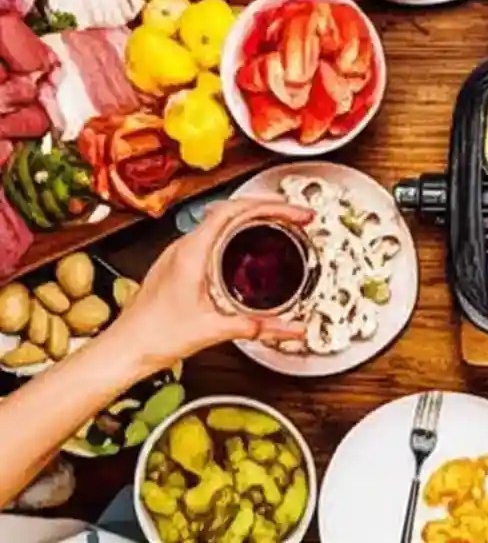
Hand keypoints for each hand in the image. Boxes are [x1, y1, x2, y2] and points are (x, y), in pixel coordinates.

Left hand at [110, 198, 311, 371]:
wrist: (125, 349)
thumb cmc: (155, 337)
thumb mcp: (214, 330)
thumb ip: (258, 328)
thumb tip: (292, 328)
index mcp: (192, 253)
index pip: (234, 210)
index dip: (269, 205)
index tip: (294, 212)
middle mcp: (183, 247)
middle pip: (230, 209)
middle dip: (268, 207)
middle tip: (295, 215)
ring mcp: (178, 254)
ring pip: (220, 221)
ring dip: (251, 217)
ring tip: (278, 224)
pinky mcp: (177, 265)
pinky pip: (211, 236)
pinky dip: (236, 232)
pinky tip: (248, 246)